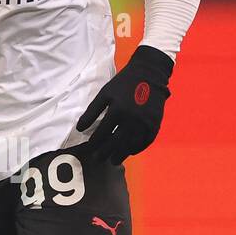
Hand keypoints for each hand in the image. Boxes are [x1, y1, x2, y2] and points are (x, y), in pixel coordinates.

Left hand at [77, 45, 173, 162]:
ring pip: (131, 144)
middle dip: (106, 152)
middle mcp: (132, 119)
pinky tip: (130, 151)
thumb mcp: (105, 93)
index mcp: (118, 110)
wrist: (149, 74)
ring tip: (114, 160)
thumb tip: (80, 128)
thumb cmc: (124, 83)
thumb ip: (92, 111)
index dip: (95, 142)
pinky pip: (146, 141)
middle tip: (99, 159)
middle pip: (117, 142)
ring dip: (122, 154)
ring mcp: (145, 123)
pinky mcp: (155, 123)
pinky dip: (138, 148)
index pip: (103, 132)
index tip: (90, 148)